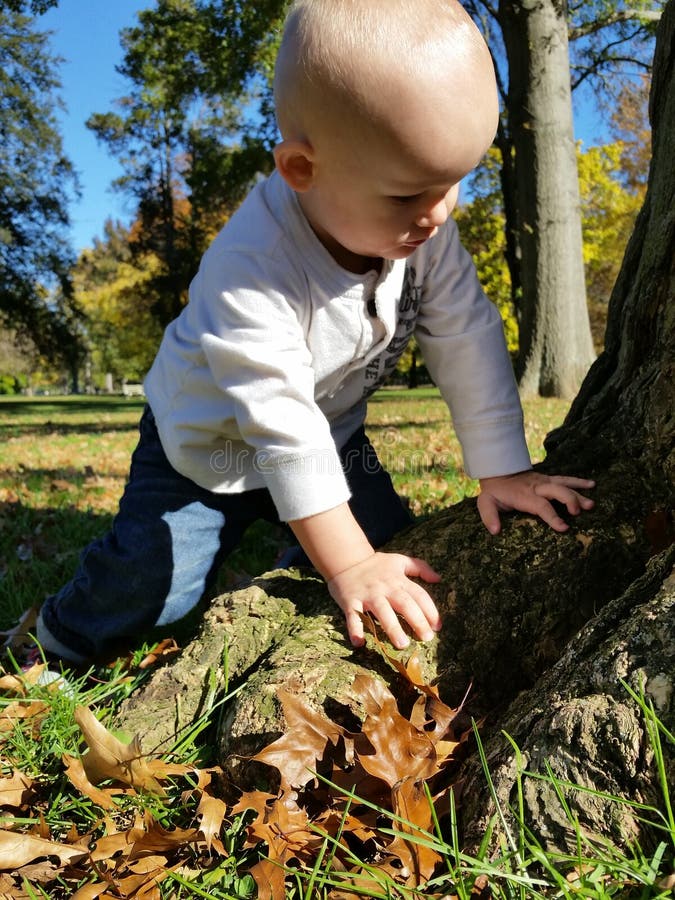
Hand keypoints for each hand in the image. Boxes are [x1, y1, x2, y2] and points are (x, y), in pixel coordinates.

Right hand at [327, 552, 441, 649]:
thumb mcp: (400, 561)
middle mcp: (385, 588)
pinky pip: (353, 616)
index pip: (419, 595)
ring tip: (402, 644)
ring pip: (382, 612)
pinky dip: (355, 629)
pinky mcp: (350, 601)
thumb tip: (438, 579)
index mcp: (398, 580)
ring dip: (392, 628)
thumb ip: (420, 567)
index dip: (430, 610)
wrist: (346, 559)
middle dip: (417, 621)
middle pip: (404, 604)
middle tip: (426, 638)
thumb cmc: (376, 564)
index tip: (437, 626)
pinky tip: (359, 643)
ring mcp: (368, 595)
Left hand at [477, 470, 594, 533]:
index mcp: (524, 495)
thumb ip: (489, 516)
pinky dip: (579, 481)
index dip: (552, 516)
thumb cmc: (494, 491)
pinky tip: (592, 485)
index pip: (541, 506)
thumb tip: (495, 531)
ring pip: (564, 484)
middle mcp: (537, 487)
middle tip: (579, 513)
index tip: (563, 528)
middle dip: (570, 500)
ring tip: (591, 504)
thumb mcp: (485, 502)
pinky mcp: (548, 479)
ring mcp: (544, 481)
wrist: (497, 471)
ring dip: (578, 493)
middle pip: (558, 491)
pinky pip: (566, 479)